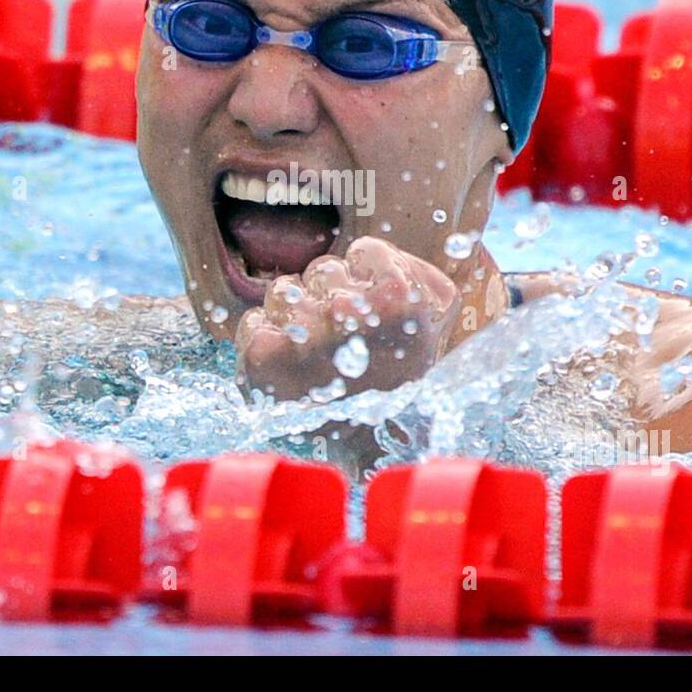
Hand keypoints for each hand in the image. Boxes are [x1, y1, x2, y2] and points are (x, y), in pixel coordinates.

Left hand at [234, 236, 460, 400]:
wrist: (377, 442)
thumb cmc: (404, 371)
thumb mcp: (439, 311)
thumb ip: (415, 267)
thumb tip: (371, 249)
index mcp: (397, 297)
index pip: (364, 252)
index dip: (368, 277)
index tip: (376, 307)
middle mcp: (347, 312)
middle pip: (323, 271)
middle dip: (330, 295)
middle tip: (347, 336)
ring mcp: (303, 336)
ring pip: (283, 291)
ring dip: (296, 316)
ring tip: (315, 350)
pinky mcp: (265, 359)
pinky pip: (252, 322)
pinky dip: (266, 340)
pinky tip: (289, 364)